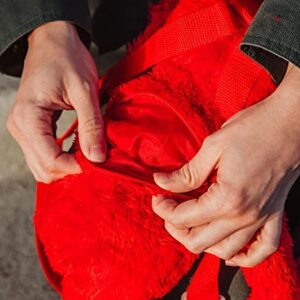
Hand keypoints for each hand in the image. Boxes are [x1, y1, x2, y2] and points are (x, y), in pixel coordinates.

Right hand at [7, 21, 105, 182]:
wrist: (53, 42)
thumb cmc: (67, 59)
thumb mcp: (84, 91)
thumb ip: (91, 125)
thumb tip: (97, 158)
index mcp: (28, 118)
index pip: (49, 160)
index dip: (76, 166)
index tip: (98, 161)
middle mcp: (20, 128)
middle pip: (43, 169)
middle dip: (71, 168)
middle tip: (95, 157)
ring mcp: (24, 129)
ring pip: (43, 165)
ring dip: (67, 164)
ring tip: (88, 151)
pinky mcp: (32, 129)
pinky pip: (45, 154)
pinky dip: (63, 156)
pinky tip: (79, 146)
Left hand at [152, 64, 299, 266]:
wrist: (292, 123)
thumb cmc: (254, 129)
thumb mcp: (213, 147)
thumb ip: (187, 172)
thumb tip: (161, 181)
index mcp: (227, 199)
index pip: (185, 217)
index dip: (164, 209)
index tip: (157, 196)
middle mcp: (245, 216)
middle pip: (200, 241)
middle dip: (176, 228)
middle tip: (167, 209)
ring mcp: (262, 218)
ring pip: (226, 250)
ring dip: (203, 242)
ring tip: (190, 225)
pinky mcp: (274, 214)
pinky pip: (262, 249)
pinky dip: (244, 257)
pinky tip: (229, 253)